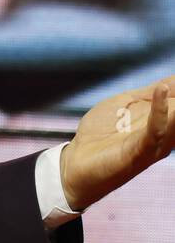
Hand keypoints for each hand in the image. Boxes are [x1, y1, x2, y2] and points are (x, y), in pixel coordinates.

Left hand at [60, 74, 172, 210]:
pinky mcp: (140, 152)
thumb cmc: (101, 133)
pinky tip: (161, 90)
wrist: (77, 162)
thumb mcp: (127, 104)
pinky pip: (155, 131)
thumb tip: (171, 80)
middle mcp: (165, 135)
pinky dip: (160, 111)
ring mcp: (154, 144)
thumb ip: (148, 94)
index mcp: (163, 123)